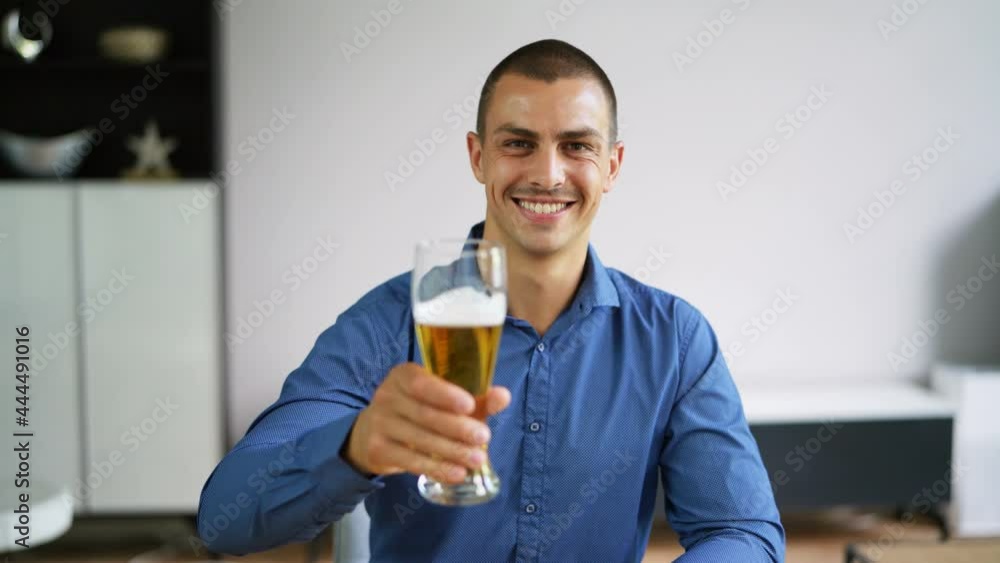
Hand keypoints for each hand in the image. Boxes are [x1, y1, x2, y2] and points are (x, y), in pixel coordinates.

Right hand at [343, 362, 510, 483]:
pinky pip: (410, 461)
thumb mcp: (441, 399)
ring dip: (451, 451)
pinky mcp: (377, 450)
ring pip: (419, 439)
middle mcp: (387, 396)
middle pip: (424, 413)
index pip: (421, 382)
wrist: (371, 433)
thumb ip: (474, 398)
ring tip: (477, 459)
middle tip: (484, 437)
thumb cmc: (417, 410)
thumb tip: (504, 396)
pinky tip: (457, 474)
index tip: (469, 405)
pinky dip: (436, 468)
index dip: (444, 394)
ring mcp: (379, 423)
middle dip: (457, 427)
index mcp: (403, 375)